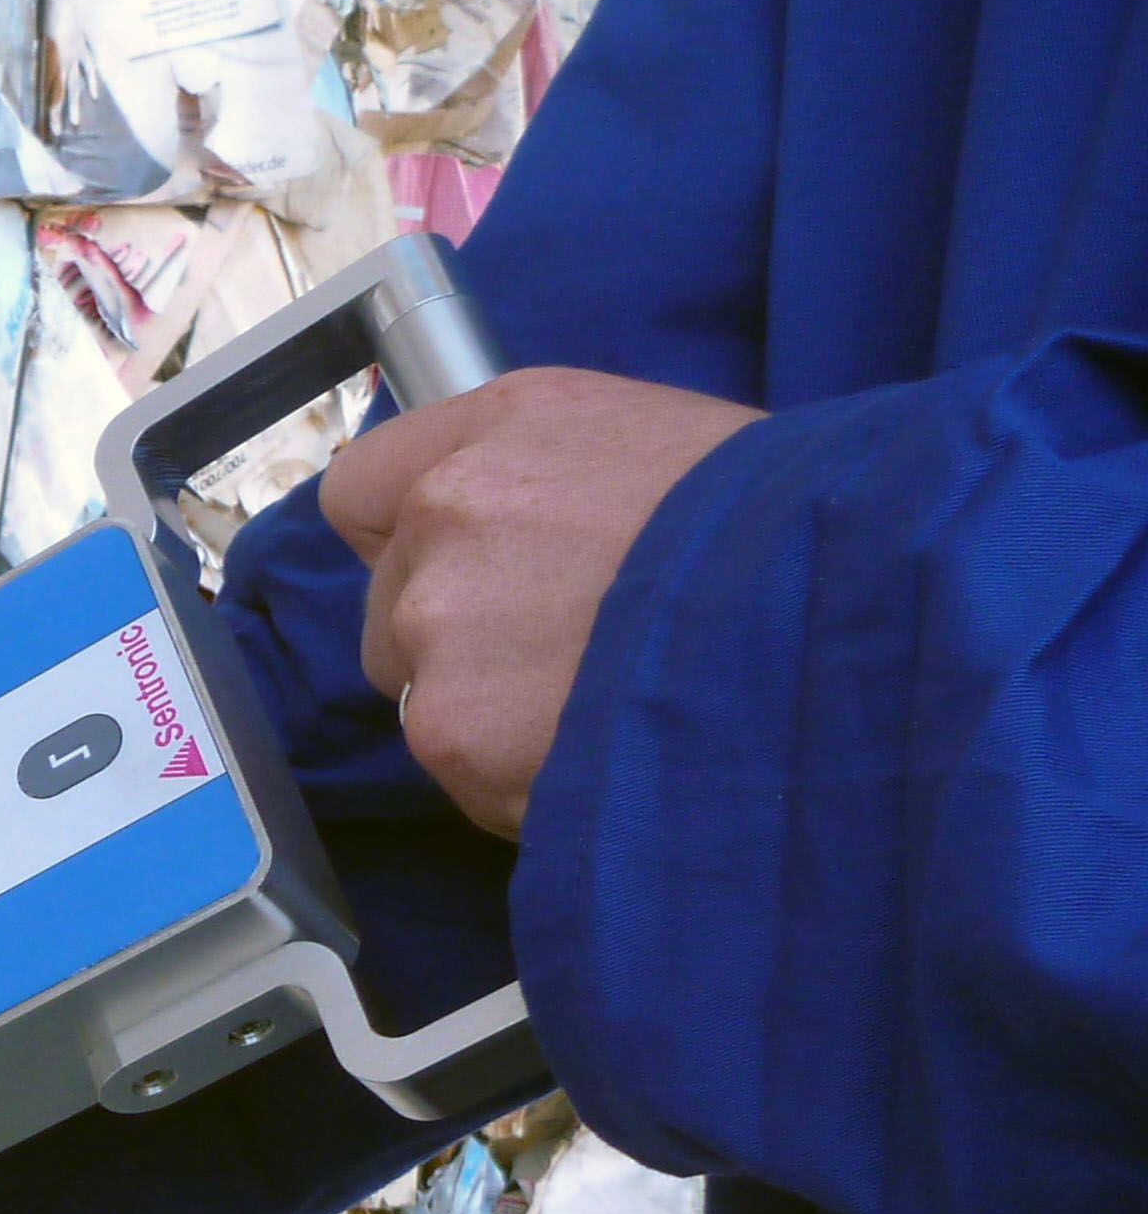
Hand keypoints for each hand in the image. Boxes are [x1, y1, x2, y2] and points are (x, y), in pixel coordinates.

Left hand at [320, 367, 757, 837]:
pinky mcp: (455, 732)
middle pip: (391, 612)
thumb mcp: (660, 448)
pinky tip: (614, 751)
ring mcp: (440, 628)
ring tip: (614, 706)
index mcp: (495, 433)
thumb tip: (504, 541)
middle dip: (465, 644)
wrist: (854, 608)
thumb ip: (544, 489)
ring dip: (498, 718)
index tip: (459, 573)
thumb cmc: (786, 529)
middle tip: (575, 657)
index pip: (359, 492)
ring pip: (429, 699)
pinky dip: (526, 780)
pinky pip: (467, 773)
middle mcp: (445, 517)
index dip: (404, 542)